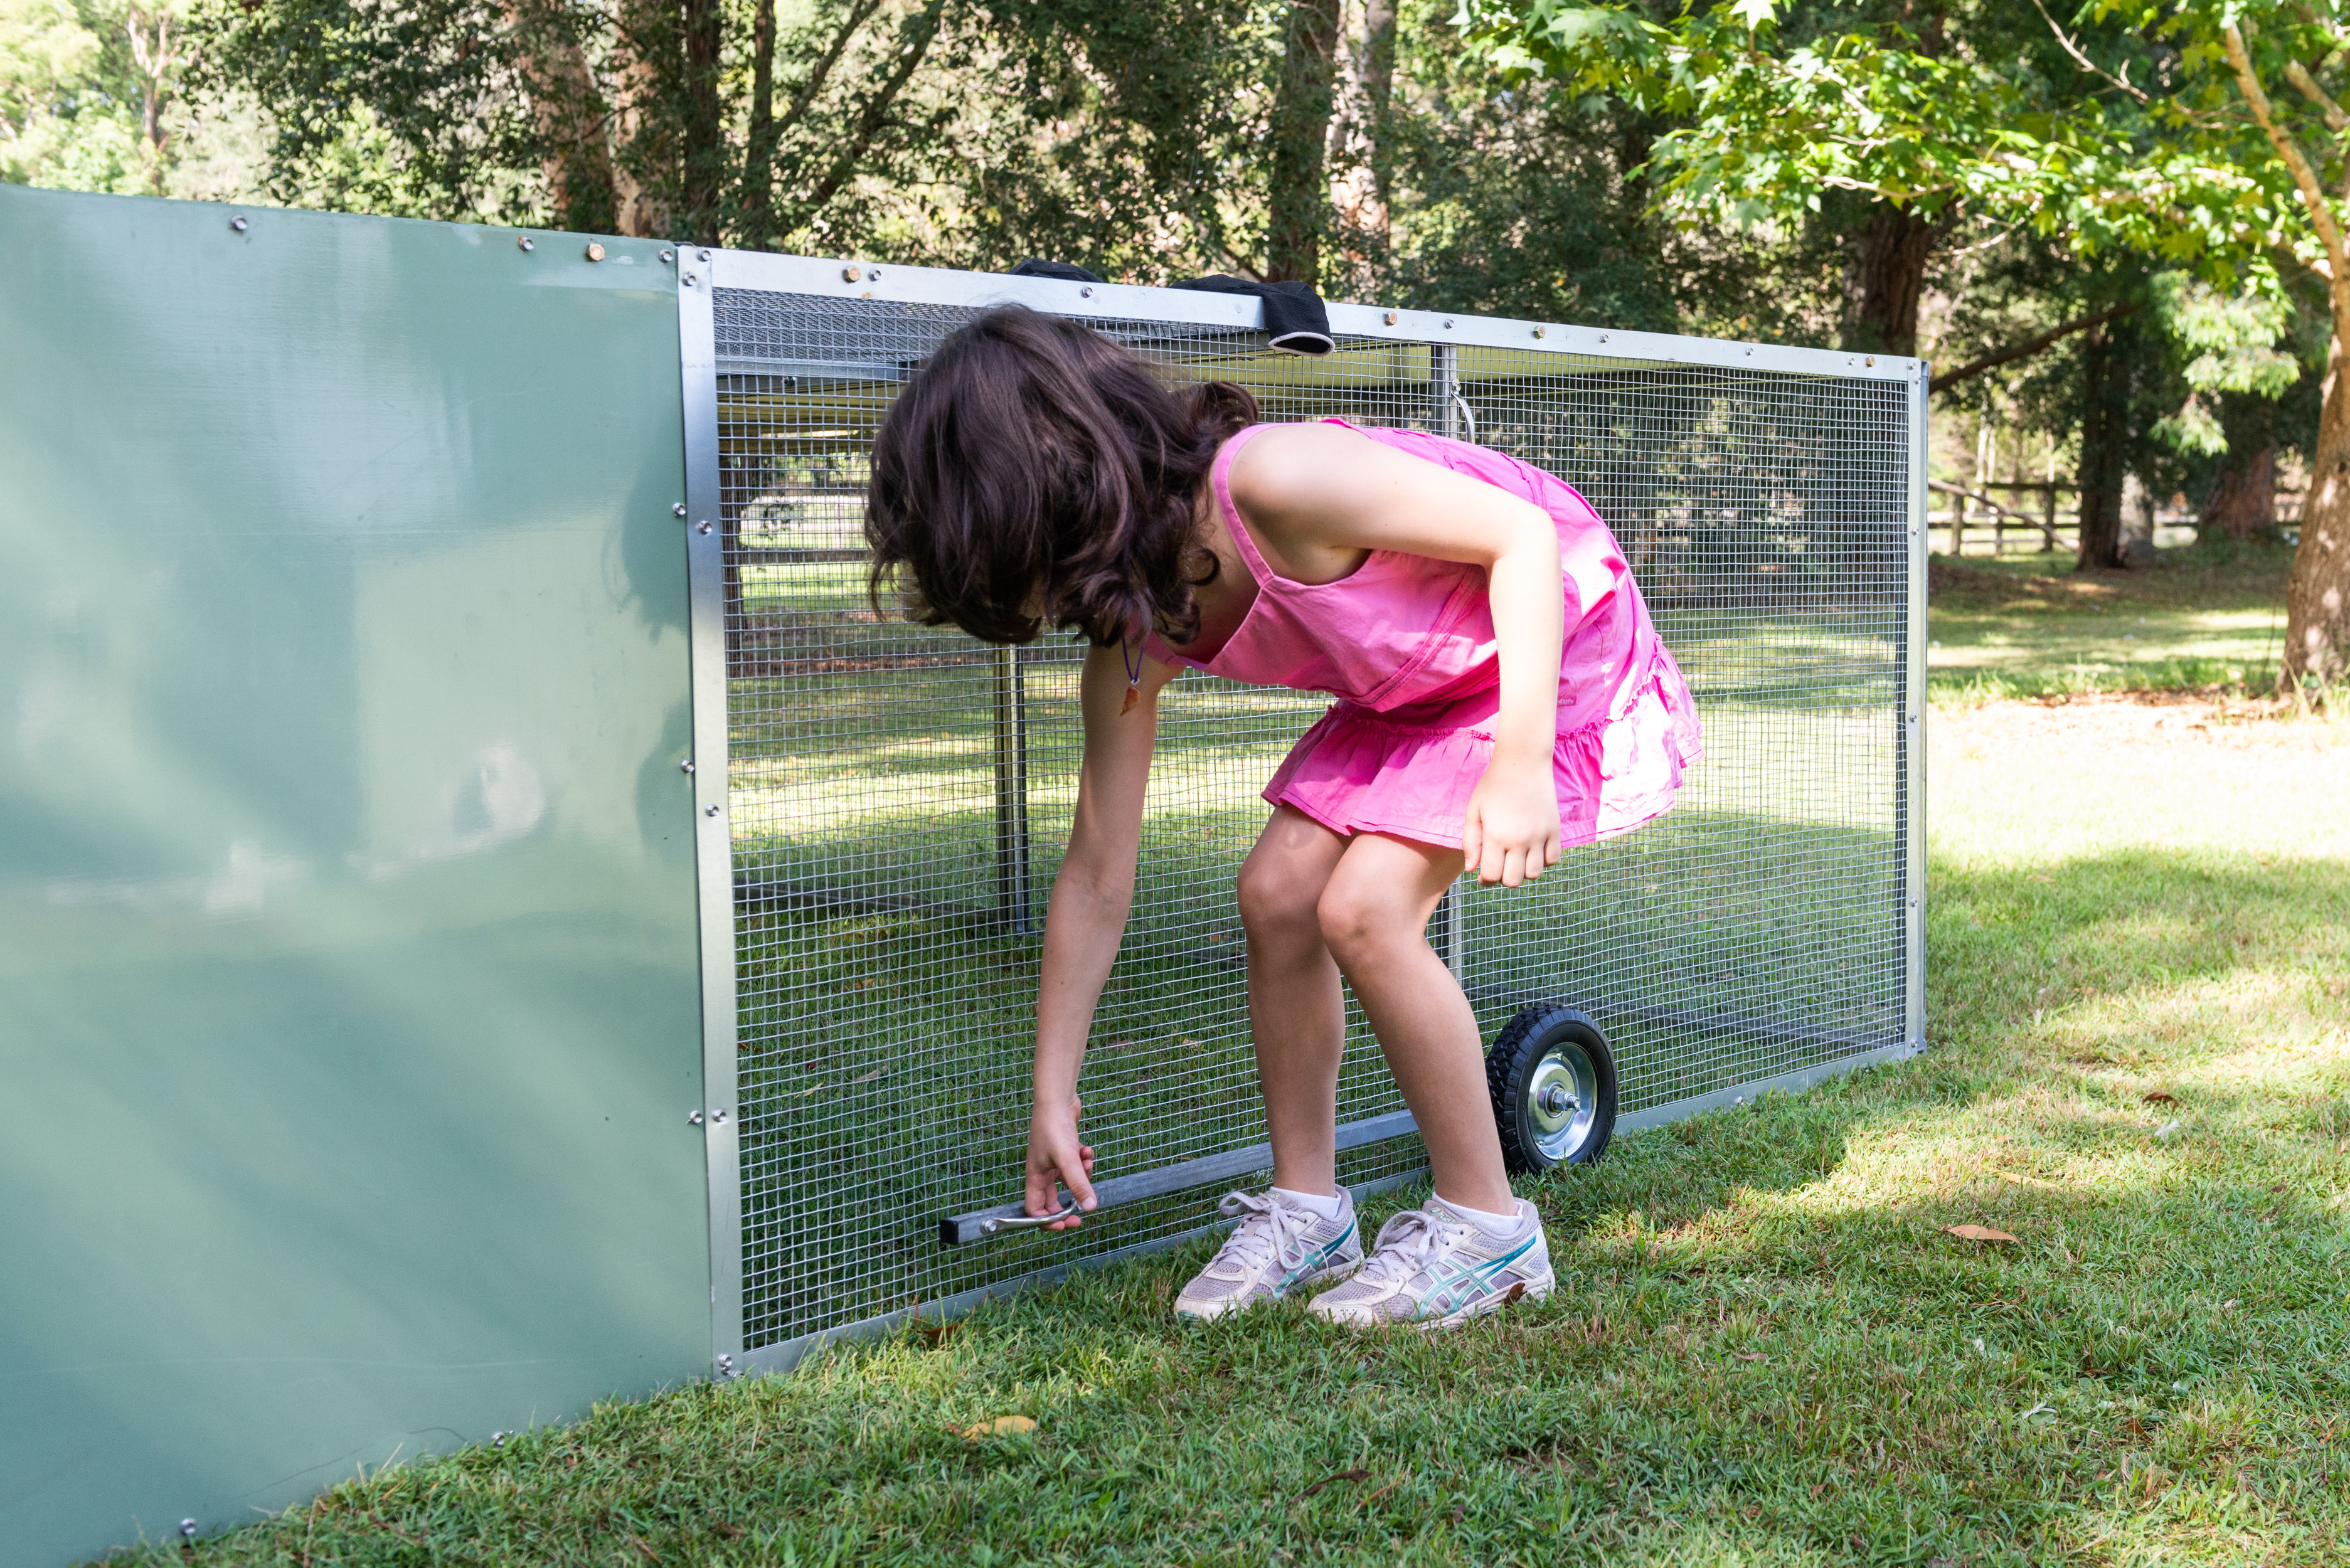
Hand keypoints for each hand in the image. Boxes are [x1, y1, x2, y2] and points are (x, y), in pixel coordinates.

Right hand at [1025, 1093, 1097, 1230]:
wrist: (1057, 1097)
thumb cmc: (1053, 1126)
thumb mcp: (1067, 1159)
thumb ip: (1078, 1184)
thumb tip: (1090, 1208)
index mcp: (1034, 1177)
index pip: (1034, 1210)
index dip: (1048, 1222)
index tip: (1066, 1225)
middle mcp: (1042, 1171)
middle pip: (1054, 1199)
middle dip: (1070, 1204)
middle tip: (1084, 1210)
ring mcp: (1053, 1161)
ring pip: (1069, 1181)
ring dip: (1082, 1176)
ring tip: (1087, 1164)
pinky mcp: (1065, 1150)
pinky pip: (1076, 1165)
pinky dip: (1084, 1160)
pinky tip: (1087, 1150)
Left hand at [1461, 756, 1561, 886]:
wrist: (1522, 762)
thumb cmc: (1493, 785)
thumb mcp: (1473, 811)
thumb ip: (1471, 842)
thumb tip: (1472, 869)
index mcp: (1496, 836)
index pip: (1492, 876)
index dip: (1485, 879)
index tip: (1484, 873)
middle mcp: (1519, 840)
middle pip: (1514, 881)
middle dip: (1503, 878)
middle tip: (1500, 865)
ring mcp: (1540, 836)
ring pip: (1534, 874)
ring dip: (1523, 871)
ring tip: (1517, 858)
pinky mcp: (1554, 830)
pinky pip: (1553, 860)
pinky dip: (1543, 861)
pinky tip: (1533, 851)